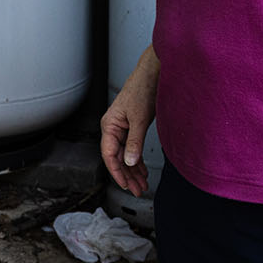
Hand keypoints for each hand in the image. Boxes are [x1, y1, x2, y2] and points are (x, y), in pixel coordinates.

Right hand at [99, 51, 158, 195]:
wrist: (153, 73)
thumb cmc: (142, 89)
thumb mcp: (139, 118)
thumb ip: (134, 142)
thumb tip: (129, 161)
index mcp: (109, 125)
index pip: (109, 155)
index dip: (117, 172)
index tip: (125, 185)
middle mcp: (113, 128)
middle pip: (117, 158)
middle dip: (127, 175)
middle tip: (137, 190)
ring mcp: (123, 128)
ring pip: (125, 155)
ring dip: (133, 170)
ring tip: (142, 184)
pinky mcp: (133, 126)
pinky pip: (132, 148)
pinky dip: (138, 160)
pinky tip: (143, 170)